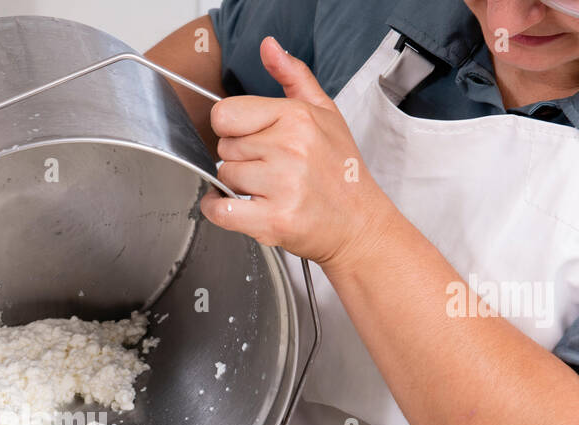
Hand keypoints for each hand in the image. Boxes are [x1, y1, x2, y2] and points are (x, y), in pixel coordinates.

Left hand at [199, 36, 397, 270]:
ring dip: (237, 186)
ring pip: (223, 177)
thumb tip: (269, 47)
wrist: (359, 224)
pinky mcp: (273, 220)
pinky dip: (219, 209)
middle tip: (271, 169)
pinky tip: (239, 206)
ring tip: (269, 189)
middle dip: (241, 159)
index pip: (226, 114)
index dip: (234, 129)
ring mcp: (281, 186)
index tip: (252, 139)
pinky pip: (220, 210)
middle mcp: (289, 149)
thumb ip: (293, 77)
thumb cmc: (341, 171)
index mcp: (296, 118)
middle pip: (224, 148)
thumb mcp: (325, 113)